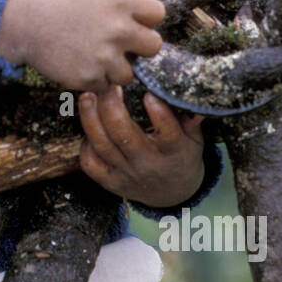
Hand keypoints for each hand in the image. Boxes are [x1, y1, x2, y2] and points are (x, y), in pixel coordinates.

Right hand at [0, 0, 164, 90]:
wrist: (24, 22)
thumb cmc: (56, 3)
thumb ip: (119, 0)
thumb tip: (140, 9)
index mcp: (121, 2)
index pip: (158, 14)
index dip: (147, 21)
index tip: (135, 24)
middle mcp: (118, 28)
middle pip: (154, 47)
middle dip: (140, 48)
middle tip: (122, 47)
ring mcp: (105, 55)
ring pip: (129, 74)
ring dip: (115, 69)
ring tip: (93, 57)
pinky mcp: (89, 77)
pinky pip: (104, 86)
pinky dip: (94, 80)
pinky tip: (78, 65)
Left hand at [77, 86, 205, 208]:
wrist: (171, 195)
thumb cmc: (181, 158)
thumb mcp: (194, 141)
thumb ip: (192, 120)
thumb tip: (197, 101)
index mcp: (173, 152)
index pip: (168, 133)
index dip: (159, 114)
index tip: (149, 93)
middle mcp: (147, 164)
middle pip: (124, 136)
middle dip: (112, 107)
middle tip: (108, 85)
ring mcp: (126, 174)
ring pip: (102, 145)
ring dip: (90, 118)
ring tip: (87, 96)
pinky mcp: (110, 182)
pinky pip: (90, 163)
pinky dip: (85, 144)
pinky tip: (87, 126)